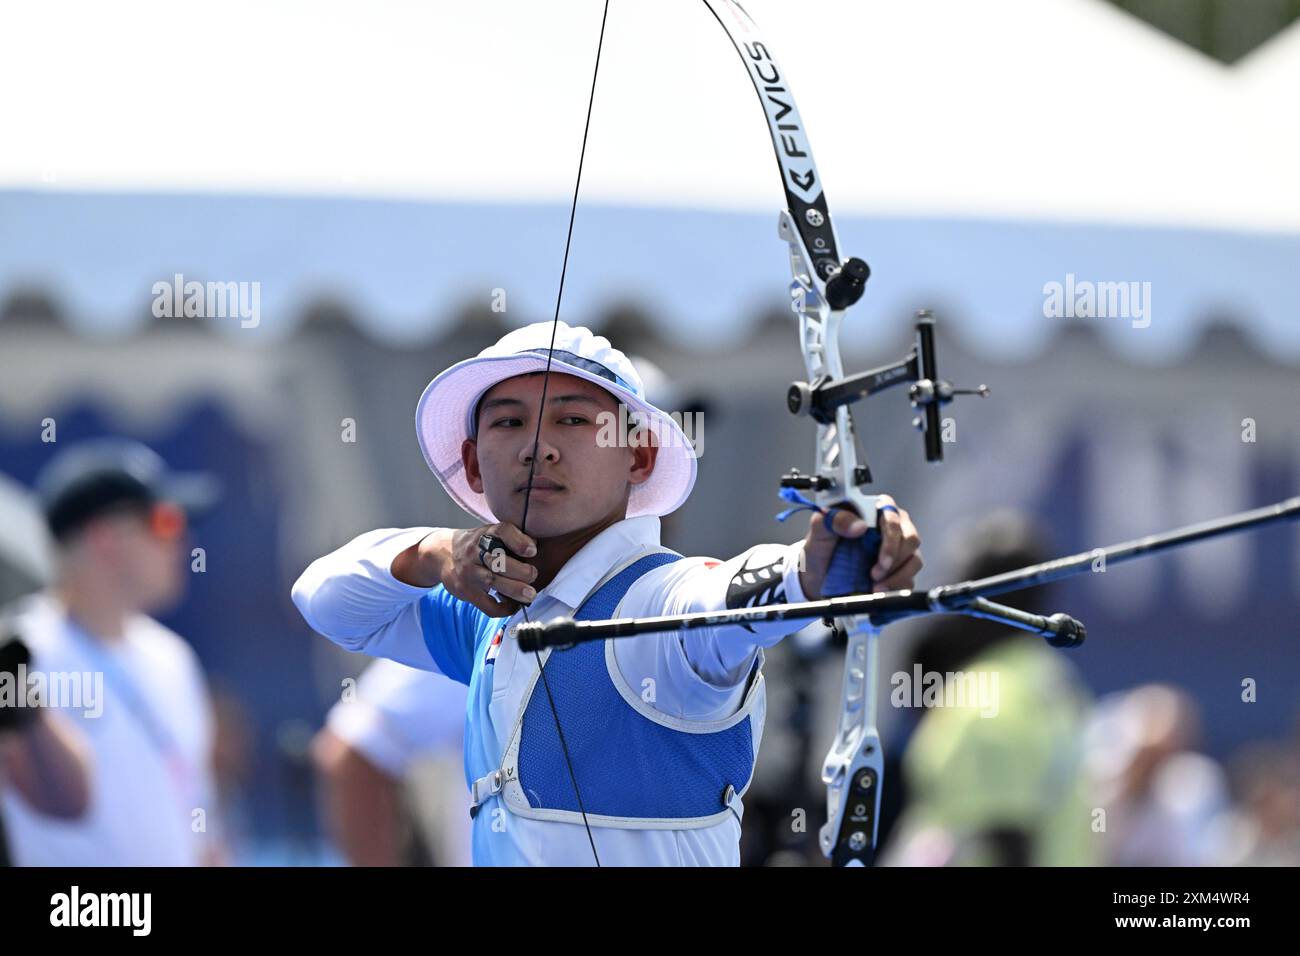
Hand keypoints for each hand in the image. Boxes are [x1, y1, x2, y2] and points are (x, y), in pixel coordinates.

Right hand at [441, 522, 539, 617]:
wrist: (443, 554)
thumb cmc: (476, 546)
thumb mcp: (489, 534)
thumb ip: (511, 539)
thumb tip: (535, 546)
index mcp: (485, 534)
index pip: (502, 532)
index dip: (519, 541)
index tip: (532, 550)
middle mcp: (475, 551)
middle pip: (499, 560)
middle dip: (521, 571)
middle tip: (533, 575)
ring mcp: (468, 572)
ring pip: (492, 581)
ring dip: (514, 589)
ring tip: (529, 595)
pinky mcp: (465, 590)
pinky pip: (485, 604)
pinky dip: (502, 608)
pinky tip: (513, 606)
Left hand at [798, 494, 921, 598]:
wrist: (818, 574)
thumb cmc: (821, 546)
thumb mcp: (820, 528)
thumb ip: (835, 519)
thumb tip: (860, 526)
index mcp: (874, 510)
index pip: (893, 516)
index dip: (891, 539)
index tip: (881, 560)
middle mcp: (891, 526)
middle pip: (911, 538)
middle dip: (894, 561)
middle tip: (875, 575)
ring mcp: (897, 549)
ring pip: (914, 560)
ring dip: (897, 576)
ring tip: (876, 588)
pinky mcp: (899, 569)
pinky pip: (910, 578)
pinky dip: (898, 587)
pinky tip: (881, 591)